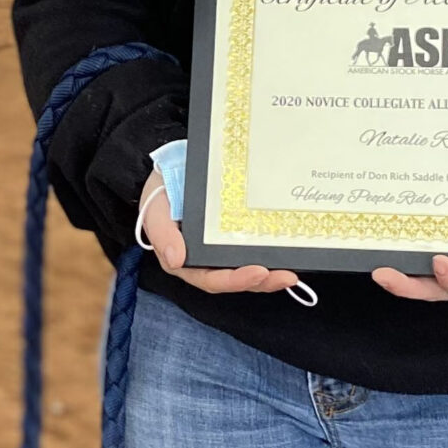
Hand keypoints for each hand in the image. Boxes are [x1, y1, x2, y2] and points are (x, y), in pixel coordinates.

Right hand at [137, 171, 301, 295]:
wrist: (171, 167)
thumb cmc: (160, 192)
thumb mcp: (155, 210)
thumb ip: (162, 234)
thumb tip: (176, 260)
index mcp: (185, 261)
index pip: (212, 278)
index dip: (236, 280)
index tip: (259, 272)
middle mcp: (205, 261)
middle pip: (236, 279)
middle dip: (262, 281)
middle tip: (286, 276)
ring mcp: (221, 249)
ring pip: (247, 268)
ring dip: (271, 274)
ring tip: (292, 273)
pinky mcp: (234, 236)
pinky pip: (253, 250)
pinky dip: (270, 254)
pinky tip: (289, 255)